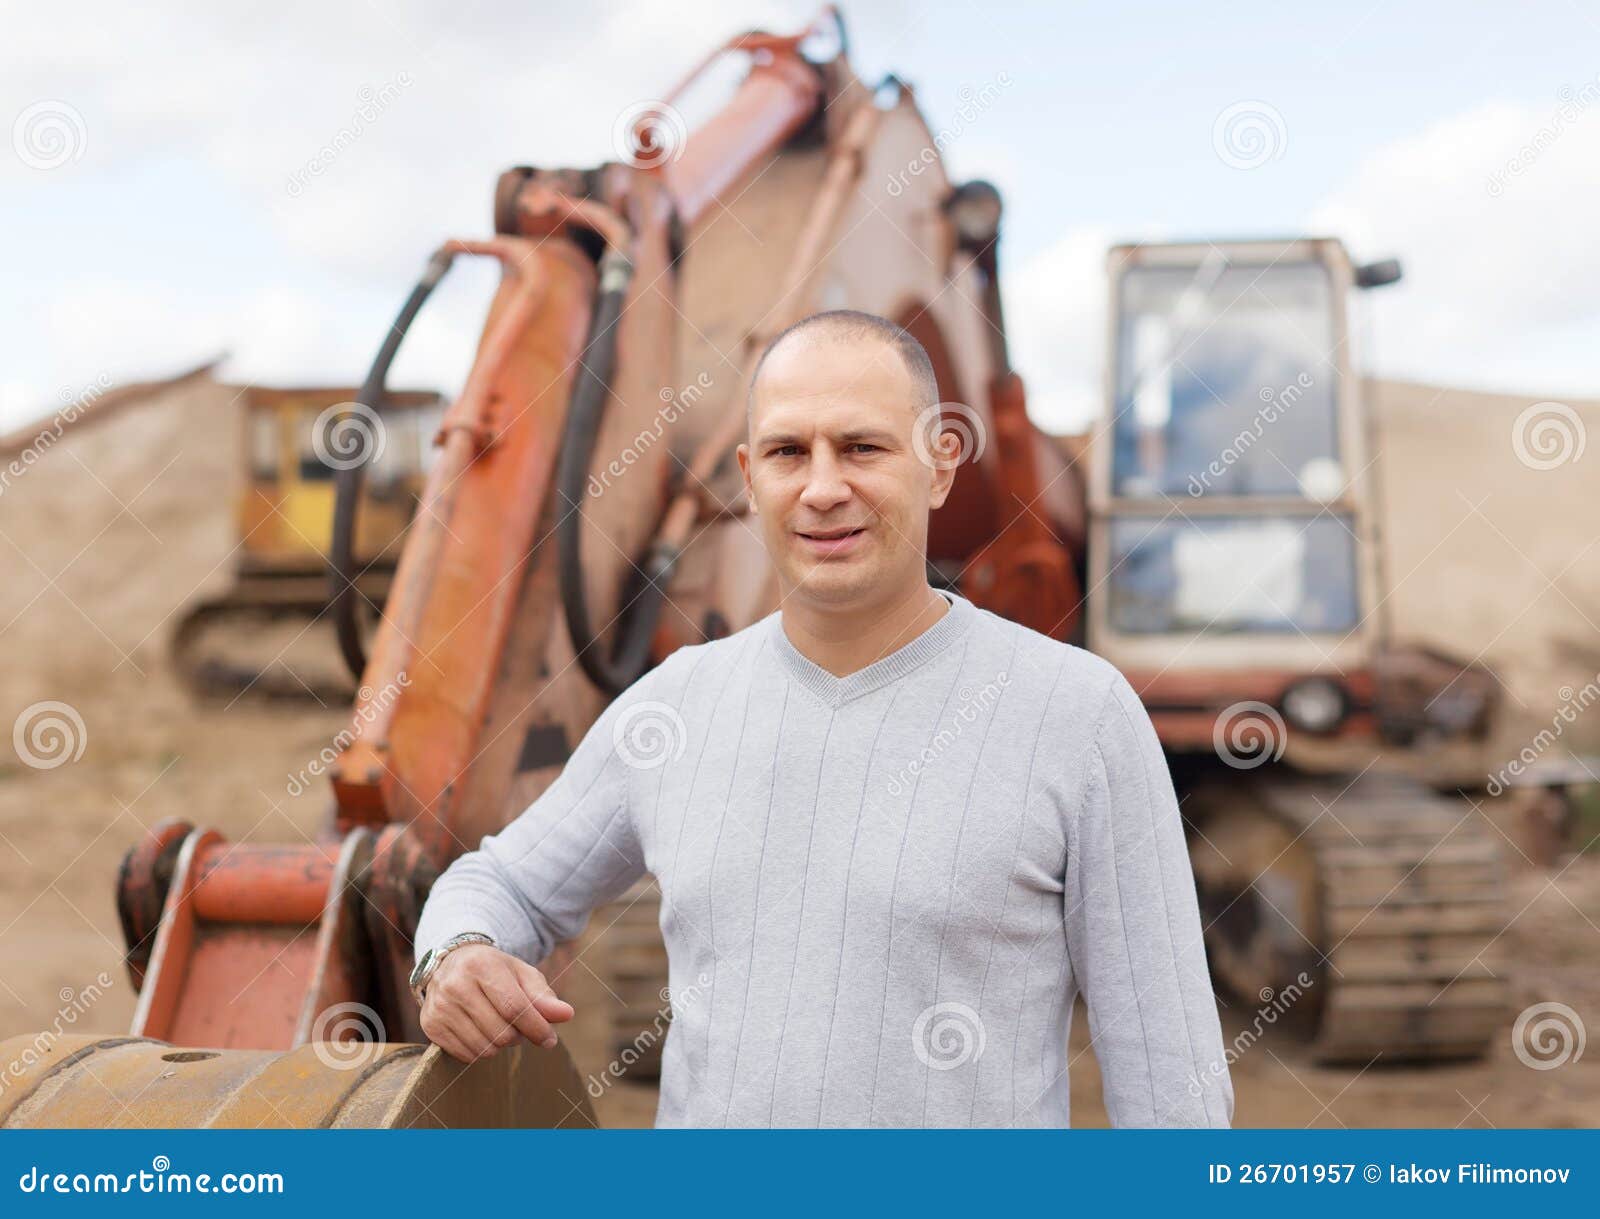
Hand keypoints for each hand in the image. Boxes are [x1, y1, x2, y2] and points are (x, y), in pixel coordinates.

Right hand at [418, 943, 575, 1063]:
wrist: (451, 965)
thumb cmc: (494, 971)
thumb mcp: (521, 975)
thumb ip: (544, 996)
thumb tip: (566, 1015)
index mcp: (482, 964)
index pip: (515, 1007)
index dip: (537, 1028)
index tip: (550, 1040)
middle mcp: (456, 984)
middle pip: (501, 1032)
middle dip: (519, 1036)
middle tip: (519, 1026)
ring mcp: (439, 1006)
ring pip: (484, 1048)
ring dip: (501, 1045)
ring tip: (500, 1026)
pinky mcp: (430, 1025)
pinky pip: (467, 1055)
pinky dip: (482, 1050)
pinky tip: (482, 1032)